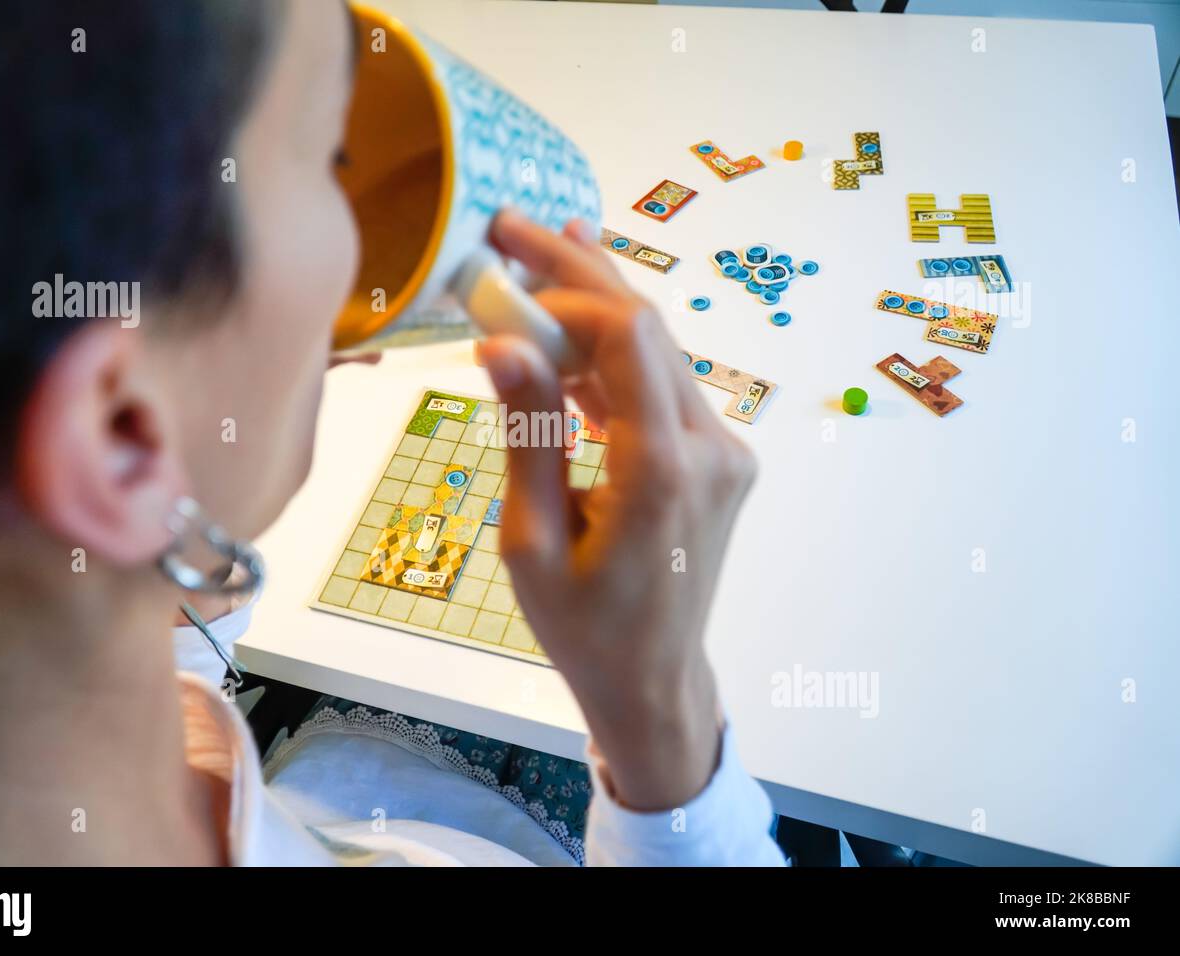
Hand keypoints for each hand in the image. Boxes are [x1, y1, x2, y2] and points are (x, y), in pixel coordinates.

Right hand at [477, 209, 757, 810]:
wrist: (655, 679)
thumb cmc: (584, 627)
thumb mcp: (534, 539)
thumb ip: (527, 434)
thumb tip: (499, 344)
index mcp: (663, 472)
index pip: (629, 337)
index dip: (567, 295)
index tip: (505, 286)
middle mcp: (711, 448)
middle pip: (648, 326)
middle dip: (576, 271)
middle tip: (510, 226)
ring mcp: (723, 450)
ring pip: (659, 348)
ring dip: (595, 303)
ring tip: (534, 248)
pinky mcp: (718, 458)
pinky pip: (664, 385)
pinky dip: (615, 354)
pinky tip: (576, 313)